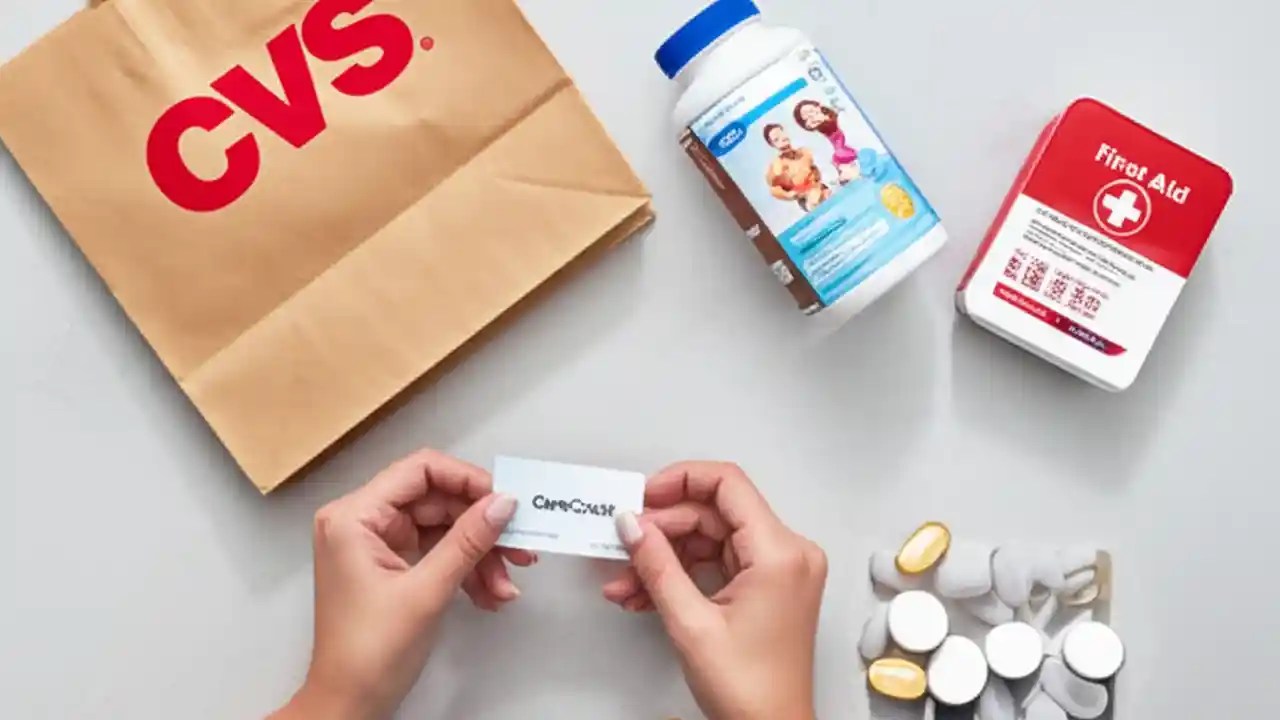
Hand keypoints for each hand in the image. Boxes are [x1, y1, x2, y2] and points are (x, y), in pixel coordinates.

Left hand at [272, 450, 531, 719]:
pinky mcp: (390, 566)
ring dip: (479, 555)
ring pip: (443, 529)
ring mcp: (375, 544)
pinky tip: (489, 592)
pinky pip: (437, 552)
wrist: (348, 705)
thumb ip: (468, 541)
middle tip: (517, 543)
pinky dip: (465, 570)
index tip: (502, 499)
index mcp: (354, 517)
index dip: (467, 480)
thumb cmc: (364, 655)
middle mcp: (361, 523)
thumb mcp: (427, 592)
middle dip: (480, 527)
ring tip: (506, 582)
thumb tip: (501, 504)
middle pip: (436, 501)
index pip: (419, 470)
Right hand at [602, 463, 826, 719]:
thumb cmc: (751, 691)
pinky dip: (681, 573)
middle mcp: (788, 554)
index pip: (728, 484)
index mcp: (780, 553)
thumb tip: (632, 524)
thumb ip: (656, 564)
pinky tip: (645, 591)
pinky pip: (717, 562)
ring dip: (664, 557)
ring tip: (626, 580)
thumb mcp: (690, 623)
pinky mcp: (767, 586)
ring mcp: (778, 570)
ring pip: (709, 538)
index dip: (680, 481)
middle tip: (624, 543)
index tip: (644, 494)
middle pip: (713, 513)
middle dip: (662, 529)